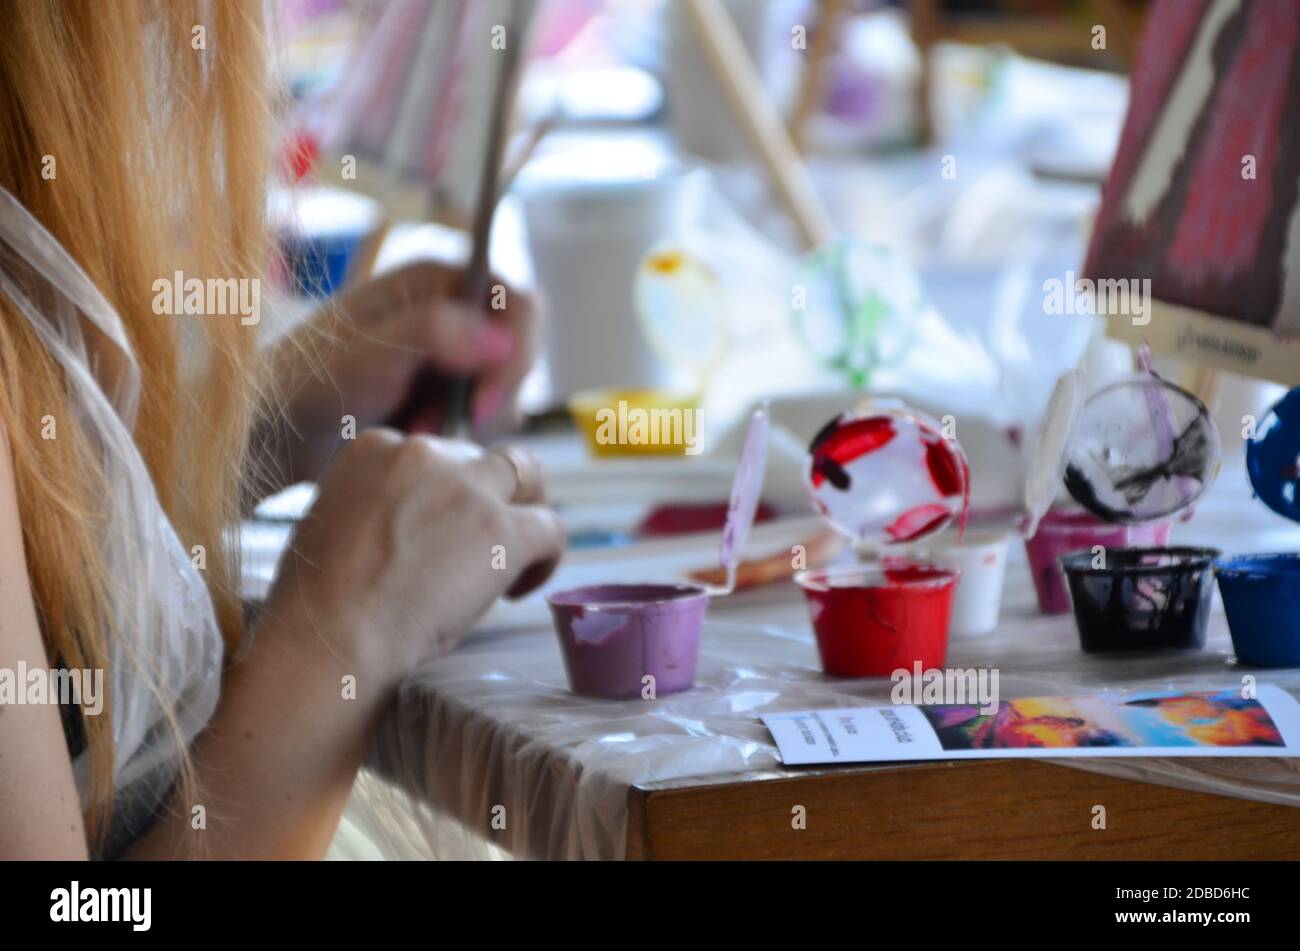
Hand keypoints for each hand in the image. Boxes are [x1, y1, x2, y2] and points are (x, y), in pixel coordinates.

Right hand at [266, 429, 562, 689]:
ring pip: (527, 474)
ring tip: (517, 557)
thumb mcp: (332, 522)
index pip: (435, 453)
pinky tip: (520, 589)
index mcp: (376, 447)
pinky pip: (551, 527)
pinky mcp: (503, 529)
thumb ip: (375, 505)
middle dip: (486, 499)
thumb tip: (411, 526)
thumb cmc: (319, 601)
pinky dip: (546, 558)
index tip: (439, 534)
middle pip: (481, 461)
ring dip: (527, 510)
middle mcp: (425, 453)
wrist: (331, 635)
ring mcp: (469, 488)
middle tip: (479, 548)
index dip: (446, 493)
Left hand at [271, 261, 539, 482]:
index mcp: (438, 280)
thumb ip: (434, 334)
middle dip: (489, 398)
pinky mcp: (450, 395)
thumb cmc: (306, 380)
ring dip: (470, 423)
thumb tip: (501, 340)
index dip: (513, 355)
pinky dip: (462, 438)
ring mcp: (455, 356)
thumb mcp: (366, 354)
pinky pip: (488, 419)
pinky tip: (419, 440)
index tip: (479, 404)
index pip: (518, 305)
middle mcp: (455, 311)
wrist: (275, 430)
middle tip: (440, 428)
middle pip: (519, 353)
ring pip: (507, 392)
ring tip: (415, 433)